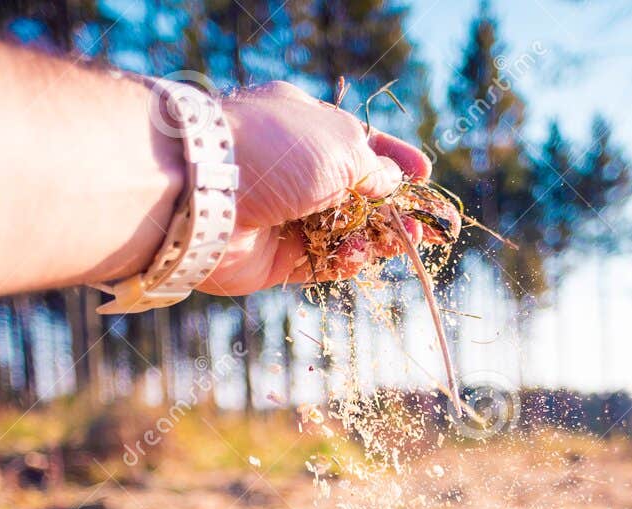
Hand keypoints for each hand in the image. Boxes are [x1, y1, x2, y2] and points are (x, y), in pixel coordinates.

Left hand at [200, 82, 430, 296]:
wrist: (205, 194)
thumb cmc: (275, 152)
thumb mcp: (341, 144)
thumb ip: (373, 165)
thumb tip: (390, 181)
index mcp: (303, 124)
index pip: (357, 139)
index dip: (393, 157)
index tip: (424, 174)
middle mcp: (291, 168)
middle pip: (354, 191)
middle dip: (392, 208)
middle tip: (426, 227)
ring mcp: (281, 214)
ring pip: (340, 231)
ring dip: (374, 239)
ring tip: (405, 245)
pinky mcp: (271, 258)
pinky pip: (318, 262)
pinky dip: (343, 262)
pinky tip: (361, 259)